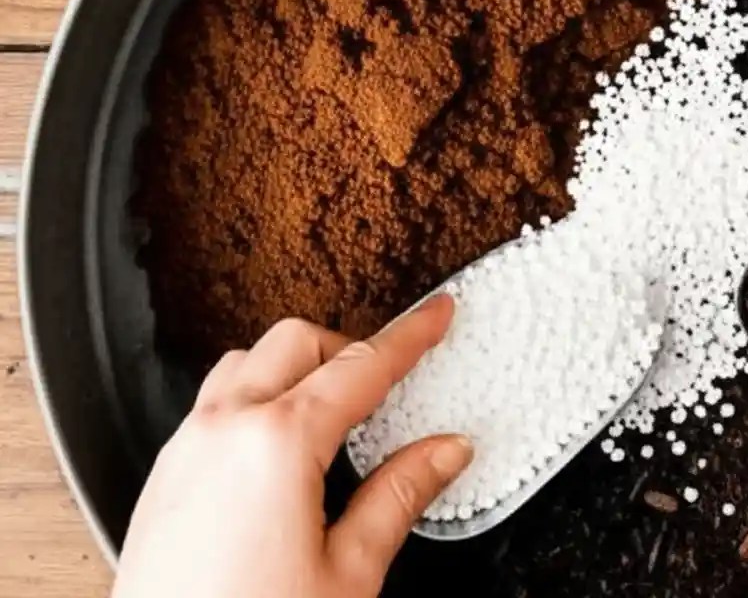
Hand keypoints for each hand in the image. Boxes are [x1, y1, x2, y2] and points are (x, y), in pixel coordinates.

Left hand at [112, 294, 471, 597]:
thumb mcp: (350, 573)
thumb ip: (399, 497)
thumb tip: (443, 453)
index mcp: (277, 444)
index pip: (362, 367)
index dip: (410, 336)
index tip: (435, 315)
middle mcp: (222, 432)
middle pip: (294, 342)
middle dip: (348, 349)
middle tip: (389, 384)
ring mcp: (184, 452)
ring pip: (245, 366)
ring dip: (295, 371)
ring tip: (336, 416)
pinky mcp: (163, 480)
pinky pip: (213, 407)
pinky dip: (256, 402)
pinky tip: (282, 452)